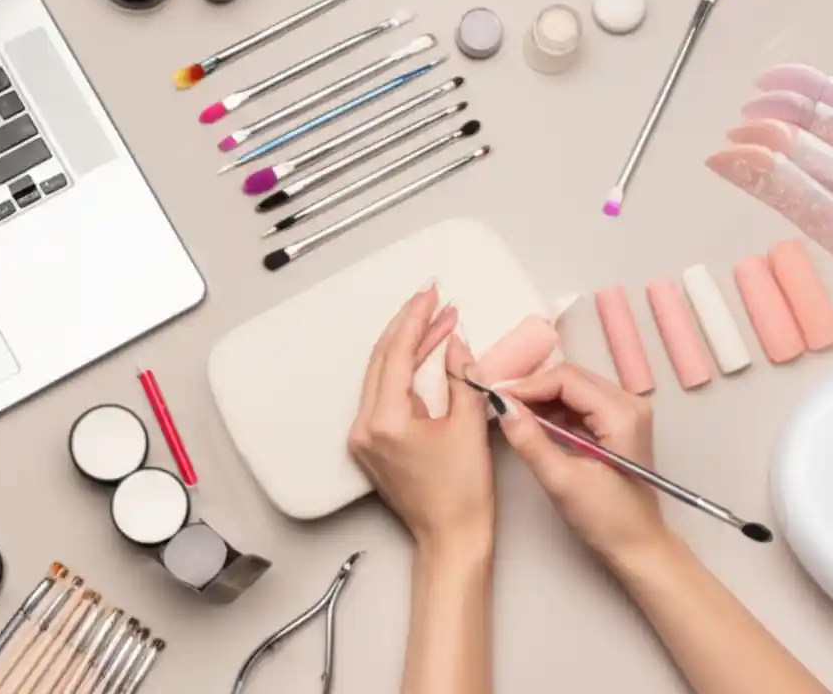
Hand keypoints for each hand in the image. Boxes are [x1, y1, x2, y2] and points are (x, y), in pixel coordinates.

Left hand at [348, 284, 494, 550]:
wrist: (450, 538)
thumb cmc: (463, 493)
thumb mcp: (470, 427)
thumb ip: (461, 378)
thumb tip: (454, 343)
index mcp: (385, 421)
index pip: (397, 354)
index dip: (416, 320)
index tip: (432, 294)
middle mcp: (364, 427)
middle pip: (383, 360)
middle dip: (410, 326)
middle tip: (434, 300)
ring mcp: (362, 437)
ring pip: (381, 375)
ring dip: (407, 347)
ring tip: (435, 322)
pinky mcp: (369, 444)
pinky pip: (383, 395)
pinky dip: (403, 372)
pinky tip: (424, 356)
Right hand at [495, 363, 668, 564]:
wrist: (637, 544)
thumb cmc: (605, 519)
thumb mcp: (561, 481)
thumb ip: (530, 440)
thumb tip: (501, 406)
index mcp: (622, 414)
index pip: (566, 379)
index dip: (527, 385)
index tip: (495, 397)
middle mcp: (629, 403)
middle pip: (570, 377)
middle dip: (532, 387)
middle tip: (498, 402)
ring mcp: (625, 411)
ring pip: (572, 388)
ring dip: (541, 397)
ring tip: (510, 412)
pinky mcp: (617, 422)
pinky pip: (579, 403)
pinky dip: (553, 409)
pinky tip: (532, 422)